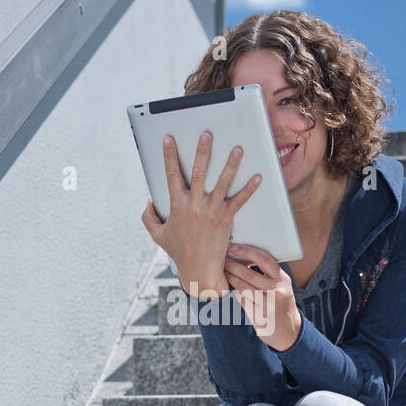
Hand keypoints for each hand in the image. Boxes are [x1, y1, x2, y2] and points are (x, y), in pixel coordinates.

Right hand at [141, 130, 262, 299]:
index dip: (169, 156)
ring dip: (230, 165)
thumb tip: (148, 200)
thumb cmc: (179, 251)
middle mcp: (194, 207)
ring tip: (237, 148)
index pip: (171, 176)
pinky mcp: (225, 220)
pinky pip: (239, 202)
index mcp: (177, 206)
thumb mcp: (157, 235)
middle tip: (206, 134)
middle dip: (202, 152)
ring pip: (222, 184)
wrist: (199, 271)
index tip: (169, 139)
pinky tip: (258, 177)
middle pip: (198, 174)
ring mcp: (211, 213)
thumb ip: (149, 217)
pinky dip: (249, 190)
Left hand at [223, 243, 302, 350]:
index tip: (234, 248)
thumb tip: (244, 258)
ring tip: (223, 272)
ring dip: (230, 278)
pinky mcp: (259, 317)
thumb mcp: (281, 286)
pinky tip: (231, 288)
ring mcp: (268, 305)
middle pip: (249, 274)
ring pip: (243, 288)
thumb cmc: (281, 303)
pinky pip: (242, 301)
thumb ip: (268, 274)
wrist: (289, 331)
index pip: (264, 260)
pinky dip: (235, 293)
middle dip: (232, 265)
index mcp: (283, 280)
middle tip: (222, 260)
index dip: (247, 252)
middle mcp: (277, 291)